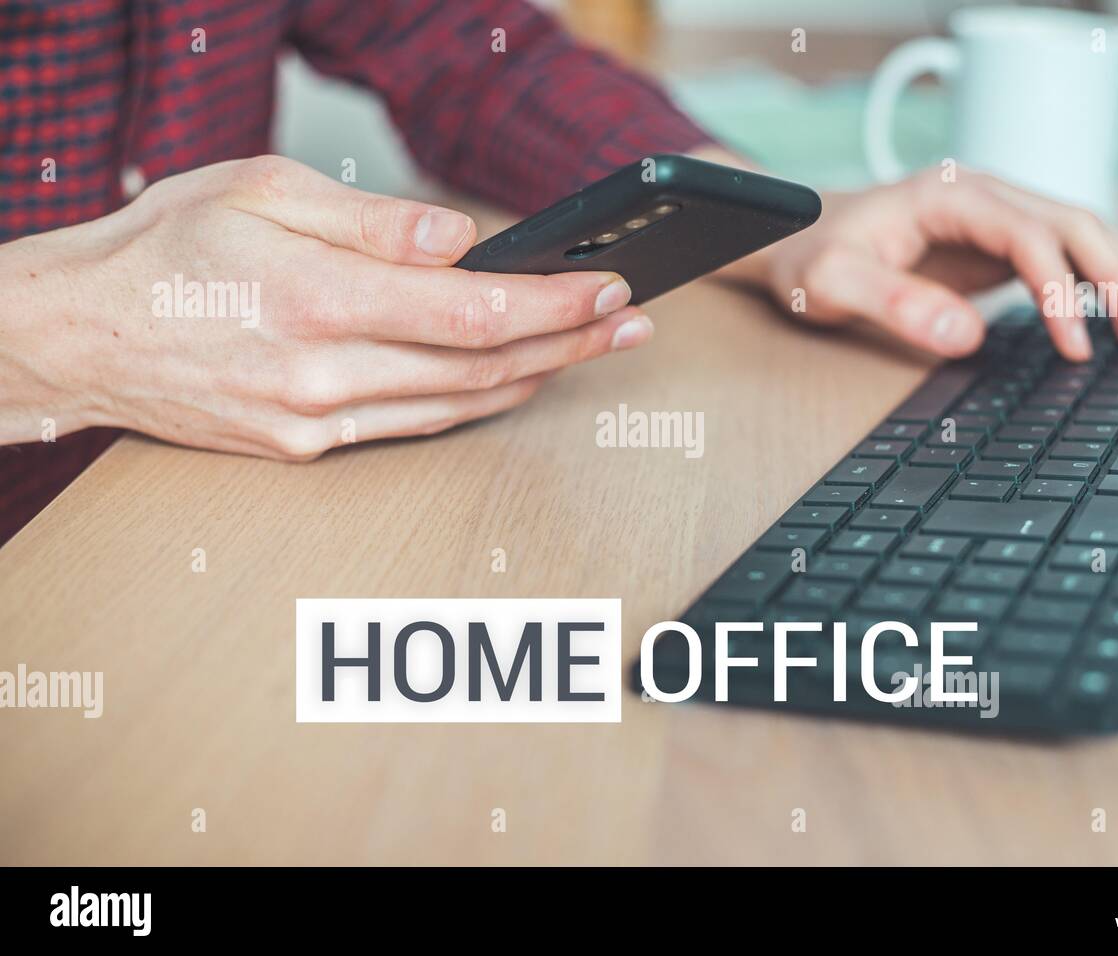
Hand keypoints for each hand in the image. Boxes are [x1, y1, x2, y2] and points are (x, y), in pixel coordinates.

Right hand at [0, 156, 651, 458]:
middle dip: (571, 344)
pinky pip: (413, 426)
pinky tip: (512, 380)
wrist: (79, 336)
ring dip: (536, 377)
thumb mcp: (258, 192)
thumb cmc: (164, 249)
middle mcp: (323, 375)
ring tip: (592, 350)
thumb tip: (464, 239)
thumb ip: (371, 222)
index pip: (474, 311)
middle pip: (483, 367)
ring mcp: (315, 424)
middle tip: (632, 324)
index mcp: (317, 300)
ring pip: (459, 406)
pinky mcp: (304, 449)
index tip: (610, 289)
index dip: (555, 304)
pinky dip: (474, 402)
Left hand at [711, 158, 1117, 360]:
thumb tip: (966, 337)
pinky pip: (1058, 256)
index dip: (1059, 288)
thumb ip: (893, 304)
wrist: (795, 238)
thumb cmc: (809, 255)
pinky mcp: (994, 244)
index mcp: (949, 196)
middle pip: (1073, 223)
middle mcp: (981, 196)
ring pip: (1078, 234)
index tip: (1074, 344)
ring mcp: (993, 218)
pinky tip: (1113, 319)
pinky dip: (1093, 284)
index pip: (1028, 232)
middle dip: (1116, 277)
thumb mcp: (832, 284)